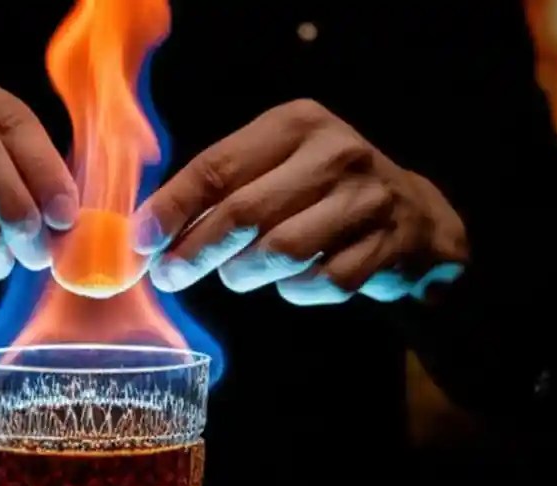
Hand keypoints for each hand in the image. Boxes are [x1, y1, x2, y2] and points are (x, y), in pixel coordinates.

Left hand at [134, 100, 468, 304]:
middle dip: (196, 251)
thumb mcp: (276, 168)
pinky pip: (323, 282)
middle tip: (170, 276)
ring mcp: (368, 199)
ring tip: (238, 275)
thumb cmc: (321, 193)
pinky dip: (297, 291)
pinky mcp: (390, 245)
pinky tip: (295, 282)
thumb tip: (150, 231)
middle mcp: (336, 153)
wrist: (415, 216)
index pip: (217, 167)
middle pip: (245, 213)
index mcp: (297, 124)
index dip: (173, 208)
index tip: (142, 240)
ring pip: (282, 252)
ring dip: (246, 273)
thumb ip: (221, 189)